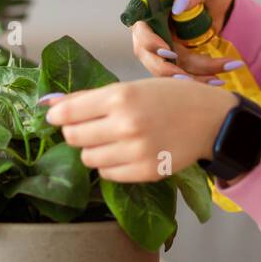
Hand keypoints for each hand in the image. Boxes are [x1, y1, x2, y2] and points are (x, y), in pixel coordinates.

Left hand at [39, 77, 236, 183]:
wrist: (210, 119)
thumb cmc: (170, 97)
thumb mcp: (131, 87)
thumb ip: (90, 98)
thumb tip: (50, 104)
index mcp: (120, 96)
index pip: (68, 112)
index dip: (56, 115)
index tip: (56, 116)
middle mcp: (125, 124)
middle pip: (74, 137)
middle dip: (76, 132)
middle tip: (90, 127)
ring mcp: (135, 151)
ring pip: (88, 158)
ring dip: (93, 150)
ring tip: (111, 139)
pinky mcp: (145, 172)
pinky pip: (108, 174)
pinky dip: (110, 165)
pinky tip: (124, 153)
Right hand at [129, 0, 239, 84]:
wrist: (224, 4)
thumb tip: (179, 5)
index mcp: (152, 10)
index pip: (141, 29)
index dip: (150, 43)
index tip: (170, 52)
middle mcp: (154, 31)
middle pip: (149, 56)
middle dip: (168, 70)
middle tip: (188, 78)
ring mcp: (165, 48)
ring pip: (168, 69)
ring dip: (190, 78)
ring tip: (215, 81)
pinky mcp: (178, 60)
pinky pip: (183, 74)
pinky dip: (199, 80)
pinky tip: (218, 81)